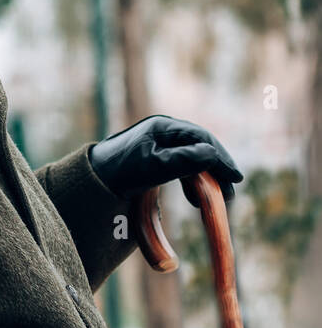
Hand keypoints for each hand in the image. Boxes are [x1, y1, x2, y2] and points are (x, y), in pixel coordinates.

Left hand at [88, 115, 242, 202]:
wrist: (91, 181)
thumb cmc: (122, 171)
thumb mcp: (155, 167)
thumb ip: (184, 160)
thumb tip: (212, 155)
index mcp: (163, 127)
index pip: (202, 138)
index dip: (221, 158)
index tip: (235, 178)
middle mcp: (162, 131)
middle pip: (199, 147)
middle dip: (216, 169)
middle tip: (230, 191)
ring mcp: (158, 143)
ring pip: (191, 158)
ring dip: (204, 178)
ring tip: (211, 199)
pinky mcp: (153, 157)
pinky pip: (180, 167)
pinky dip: (191, 181)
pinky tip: (193, 199)